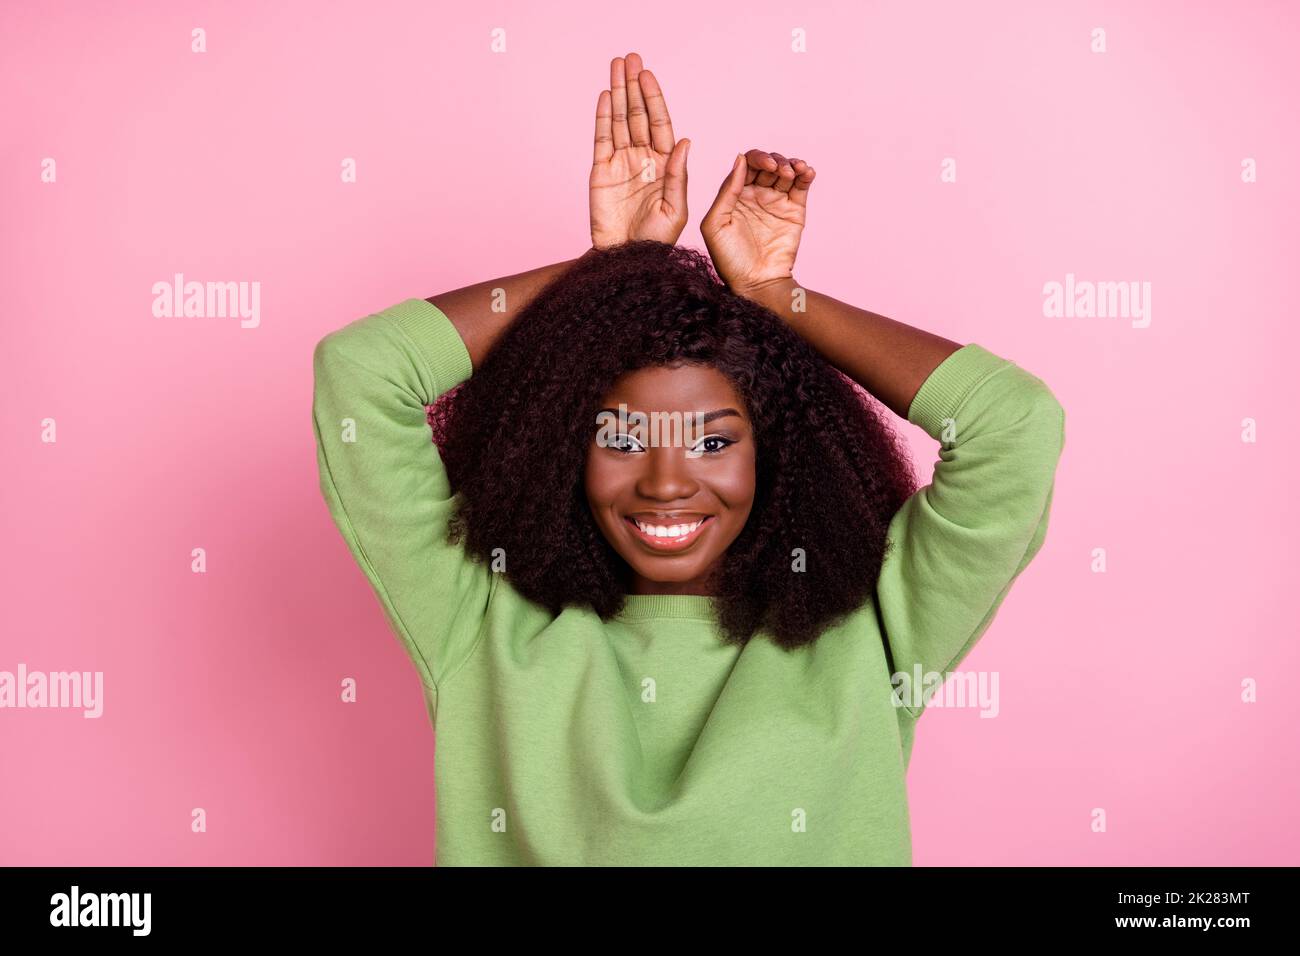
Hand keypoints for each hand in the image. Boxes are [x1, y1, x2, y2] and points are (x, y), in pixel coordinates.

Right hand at [590, 53, 689, 248]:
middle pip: (637, 114)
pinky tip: (603, 96)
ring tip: (616, 66)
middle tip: (630, 57)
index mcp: (665, 165)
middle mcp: (643, 159)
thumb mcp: (675, 209)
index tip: (647, 74)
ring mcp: (621, 163)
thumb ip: (678, 175)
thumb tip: (686, 140)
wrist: (627, 259)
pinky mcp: (601, 172)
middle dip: (634, 86)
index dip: (653, 98)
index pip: (659, 123)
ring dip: (617, 93)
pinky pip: (601, 139)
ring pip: (618, 120)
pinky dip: (601, 116)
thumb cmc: (656, 241)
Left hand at [700, 149, 814, 298]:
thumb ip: (726, 191)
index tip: (765, 166)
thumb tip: (740, 160)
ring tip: (794, 171)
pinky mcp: (795, 211)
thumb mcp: (715, 224)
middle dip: (775, 161)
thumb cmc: (729, 260)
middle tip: (779, 170)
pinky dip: (806, 174)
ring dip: (791, 165)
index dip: (756, 159)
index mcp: (735, 195)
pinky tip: (807, 171)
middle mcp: (756, 194)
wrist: (756, 284)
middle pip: (768, 164)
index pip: (747, 165)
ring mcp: (776, 201)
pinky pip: (801, 186)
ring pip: (786, 171)